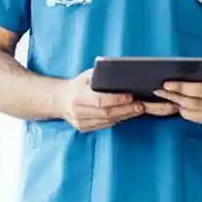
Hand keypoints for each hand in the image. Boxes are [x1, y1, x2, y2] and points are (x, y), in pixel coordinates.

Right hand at [57, 69, 175, 131]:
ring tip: (141, 108)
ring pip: (108, 121)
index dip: (116, 100)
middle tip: (142, 105)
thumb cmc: (78, 84)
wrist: (59, 100)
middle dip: (126, 109)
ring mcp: (81, 123)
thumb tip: (122, 73)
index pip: (100, 101)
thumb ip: (100, 75)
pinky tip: (130, 114)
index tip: (131, 96)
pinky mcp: (85, 129)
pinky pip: (106, 125)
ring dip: (126, 115)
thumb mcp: (86, 76)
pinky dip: (119, 119)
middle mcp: (78, 112)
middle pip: (107, 113)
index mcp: (78, 97)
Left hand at [153, 56, 201, 126]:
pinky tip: (174, 106)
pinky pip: (195, 118)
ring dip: (175, 105)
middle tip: (159, 91)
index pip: (200, 90)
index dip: (182, 87)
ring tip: (162, 97)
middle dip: (174, 97)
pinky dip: (184, 112)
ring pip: (192, 112)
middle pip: (193, 103)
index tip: (167, 83)